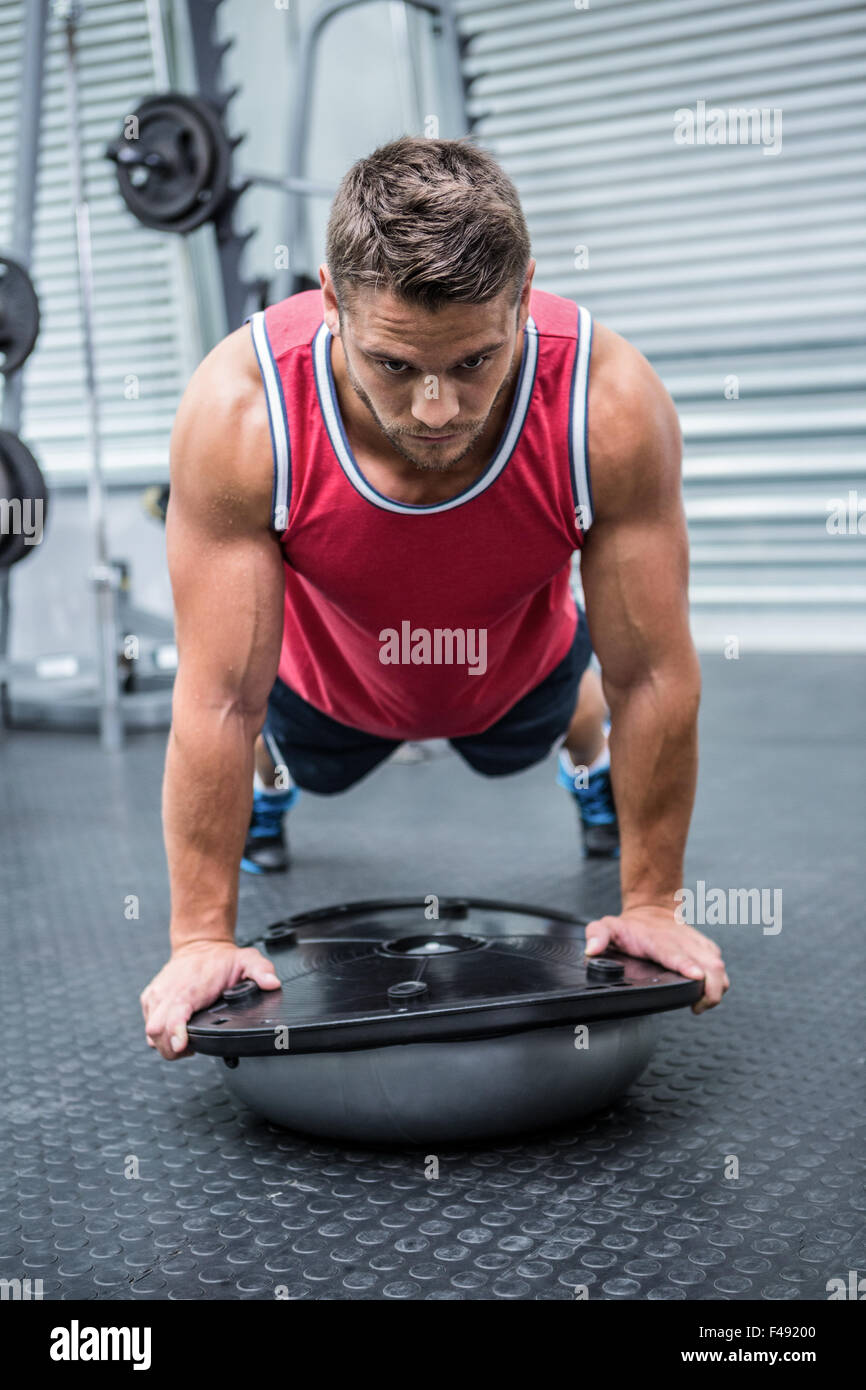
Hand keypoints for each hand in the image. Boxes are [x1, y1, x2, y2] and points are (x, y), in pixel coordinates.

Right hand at [140, 939, 280, 1058]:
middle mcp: (167, 992)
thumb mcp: (247, 959)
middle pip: (156, 1032)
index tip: (183, 1045)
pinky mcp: (150, 999)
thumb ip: (261, 970)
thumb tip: (272, 983)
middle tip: (191, 1047)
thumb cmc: (220, 958)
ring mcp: (156, 996)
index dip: (175, 1035)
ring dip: (166, 1043)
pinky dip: (161, 1035)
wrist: (200, 945)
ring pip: (150, 1032)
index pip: (172, 1016)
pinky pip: (149, 1026)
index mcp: (188, 988)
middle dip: (171, 1047)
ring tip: (186, 1041)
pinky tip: (178, 1033)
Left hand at [584, 903, 728, 1013]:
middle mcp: (681, 941)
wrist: (651, 908)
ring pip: (718, 966)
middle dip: (711, 989)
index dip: (687, 966)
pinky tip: (707, 993)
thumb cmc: (630, 925)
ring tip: (703, 1004)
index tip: (696, 976)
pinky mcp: (705, 947)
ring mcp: (696, 944)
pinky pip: (719, 965)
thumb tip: (592, 950)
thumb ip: (597, 935)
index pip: (676, 954)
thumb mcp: (607, 925)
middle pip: (709, 964)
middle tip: (699, 1007)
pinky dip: (719, 981)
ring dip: (718, 988)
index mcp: (658, 940)